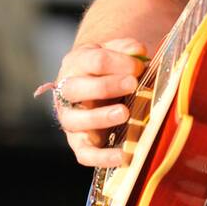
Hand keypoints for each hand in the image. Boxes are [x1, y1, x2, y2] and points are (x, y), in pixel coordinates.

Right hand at [34, 36, 147, 167]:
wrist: (96, 85)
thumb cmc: (110, 68)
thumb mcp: (115, 52)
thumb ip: (126, 48)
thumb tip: (138, 51)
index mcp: (77, 63)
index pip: (93, 60)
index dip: (118, 62)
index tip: (139, 67)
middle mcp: (67, 91)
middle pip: (76, 88)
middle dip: (106, 86)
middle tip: (132, 84)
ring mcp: (70, 118)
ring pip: (74, 120)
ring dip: (99, 117)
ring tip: (124, 113)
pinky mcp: (78, 143)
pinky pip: (84, 153)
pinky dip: (101, 157)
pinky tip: (123, 156)